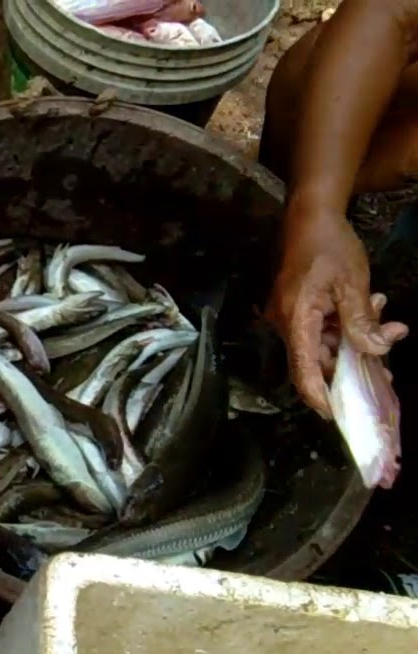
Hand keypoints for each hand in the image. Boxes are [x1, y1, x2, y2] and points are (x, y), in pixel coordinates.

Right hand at [266, 210, 407, 417]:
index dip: (321, 398)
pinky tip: (373, 310)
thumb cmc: (329, 246)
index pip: (305, 373)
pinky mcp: (298, 308)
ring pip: (325, 344)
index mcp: (296, 322)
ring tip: (391, 324)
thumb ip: (361, 322)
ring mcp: (290, 317)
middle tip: (390, 360)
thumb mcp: (353, 284)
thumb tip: (377, 352)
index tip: (340, 416)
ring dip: (357, 339)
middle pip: (319, 361)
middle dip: (356, 362)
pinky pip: (323, 328)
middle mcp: (287, 325)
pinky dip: (347, 326)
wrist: (309, 214)